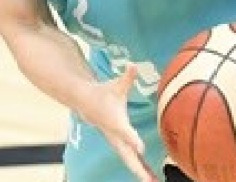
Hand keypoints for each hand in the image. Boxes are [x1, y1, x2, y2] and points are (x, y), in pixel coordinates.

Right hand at [81, 67, 158, 181]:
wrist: (85, 103)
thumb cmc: (103, 93)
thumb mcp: (116, 86)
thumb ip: (127, 77)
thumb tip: (134, 64)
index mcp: (116, 122)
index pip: (125, 132)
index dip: (132, 139)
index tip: (141, 148)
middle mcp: (116, 135)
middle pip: (127, 155)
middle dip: (138, 168)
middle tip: (149, 180)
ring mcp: (117, 142)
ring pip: (129, 160)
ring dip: (141, 172)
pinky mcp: (119, 144)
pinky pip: (131, 159)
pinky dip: (140, 168)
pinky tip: (150, 176)